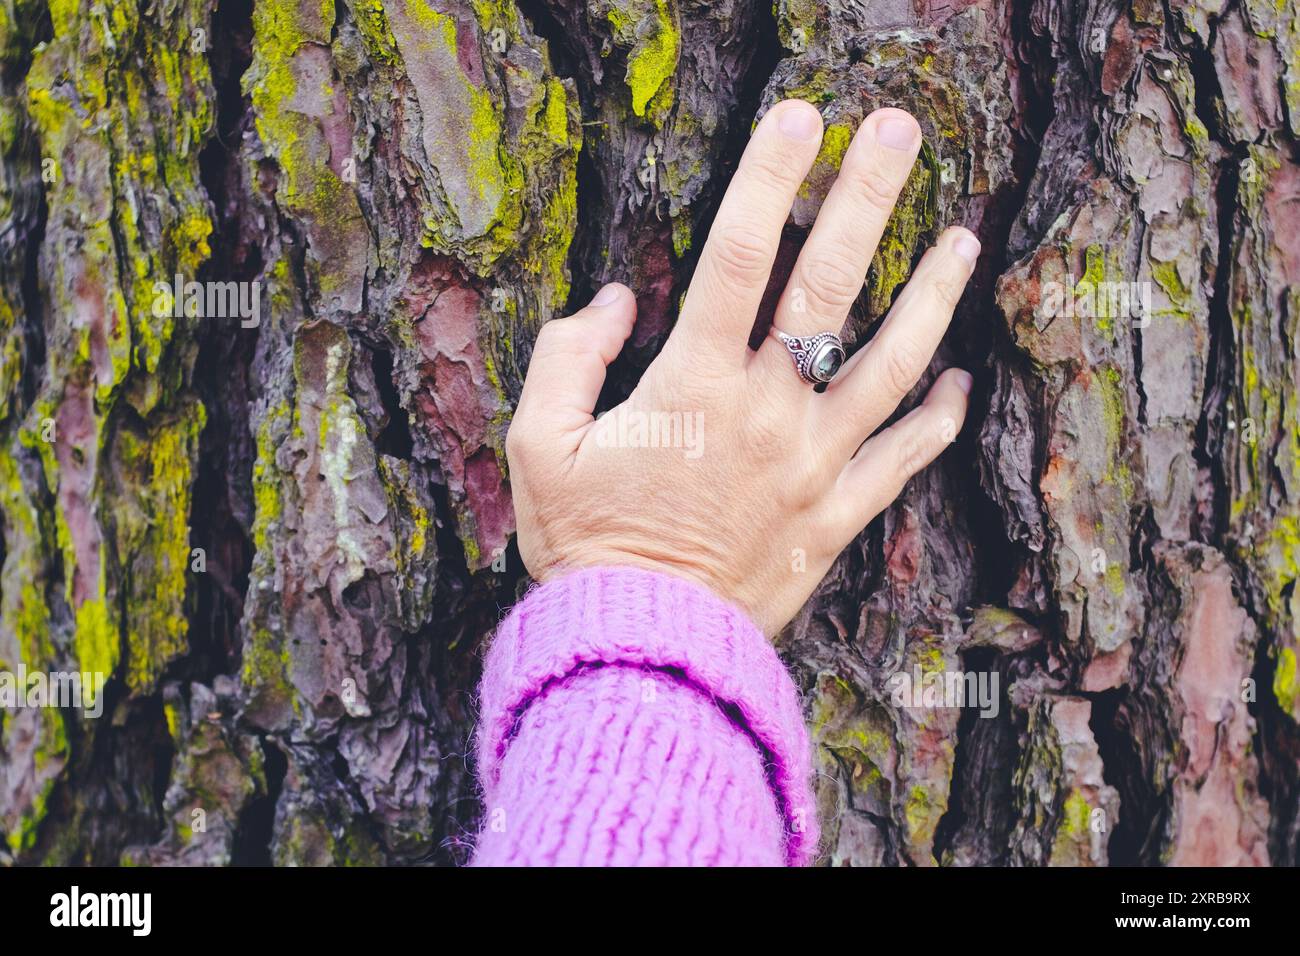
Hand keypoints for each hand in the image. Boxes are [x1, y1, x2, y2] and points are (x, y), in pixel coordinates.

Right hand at [505, 100, 977, 635]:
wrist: (643, 648)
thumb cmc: (586, 548)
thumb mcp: (540, 448)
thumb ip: (566, 359)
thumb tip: (613, 300)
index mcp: (694, 384)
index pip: (737, 256)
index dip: (768, 177)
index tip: (800, 118)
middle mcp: (769, 411)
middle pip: (828, 285)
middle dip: (865, 198)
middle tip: (897, 132)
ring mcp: (815, 464)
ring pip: (891, 363)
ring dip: (932, 296)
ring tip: (964, 239)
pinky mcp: (838, 517)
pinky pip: (903, 460)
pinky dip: (936, 418)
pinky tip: (959, 380)